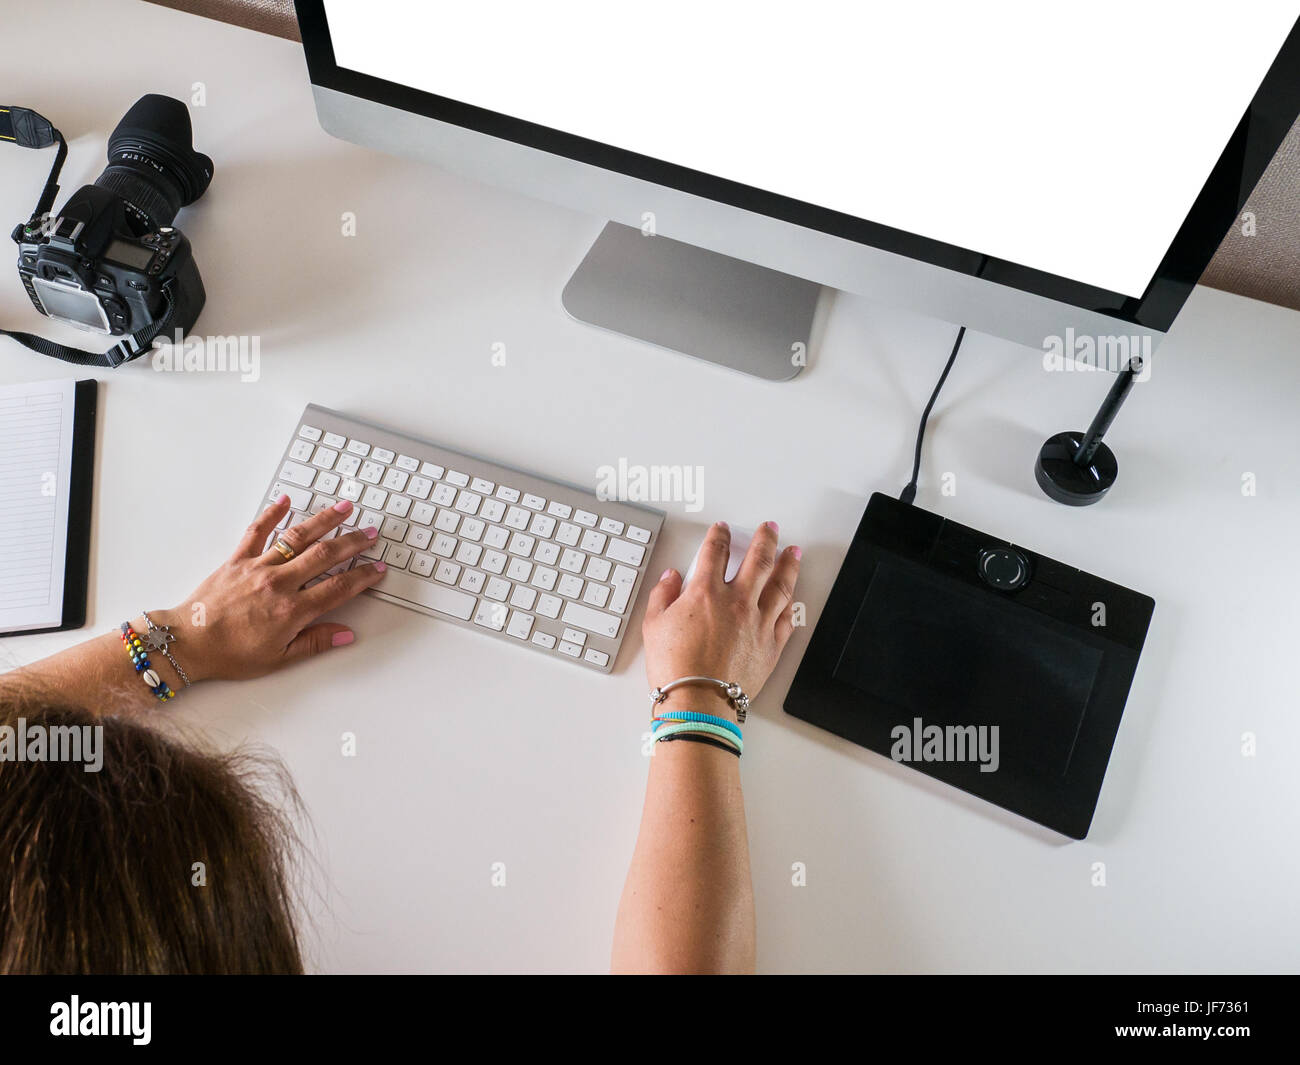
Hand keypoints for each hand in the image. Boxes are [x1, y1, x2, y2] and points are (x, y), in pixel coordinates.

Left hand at [148, 495, 386, 682]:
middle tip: (371, 533)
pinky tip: (285, 500)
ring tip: (344, 508)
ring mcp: (258, 567)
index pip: (339, 588)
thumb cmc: (229, 654)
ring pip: (298, 537)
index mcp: (292, 610)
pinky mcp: (237, 559)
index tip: (377, 569)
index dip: (363, 577)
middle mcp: (279, 583)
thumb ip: (315, 643)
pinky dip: (271, 513)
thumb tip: (345, 635)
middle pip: (326, 555)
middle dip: (353, 542)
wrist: (187, 643)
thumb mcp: (279, 658)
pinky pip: (257, 531)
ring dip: (324, 521)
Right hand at [642, 521, 801, 715]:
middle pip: (758, 559)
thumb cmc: (675, 667)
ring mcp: (758, 623)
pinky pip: (787, 618)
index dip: (719, 536)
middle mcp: (736, 602)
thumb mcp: (653, 626)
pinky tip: (792, 598)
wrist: (698, 701)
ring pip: (780, 585)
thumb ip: (662, 595)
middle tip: (770, 528)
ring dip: (788, 565)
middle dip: (765, 539)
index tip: (722, 530)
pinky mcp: (771, 645)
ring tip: (793, 552)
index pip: (715, 552)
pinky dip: (790, 604)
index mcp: (706, 592)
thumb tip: (670, 578)